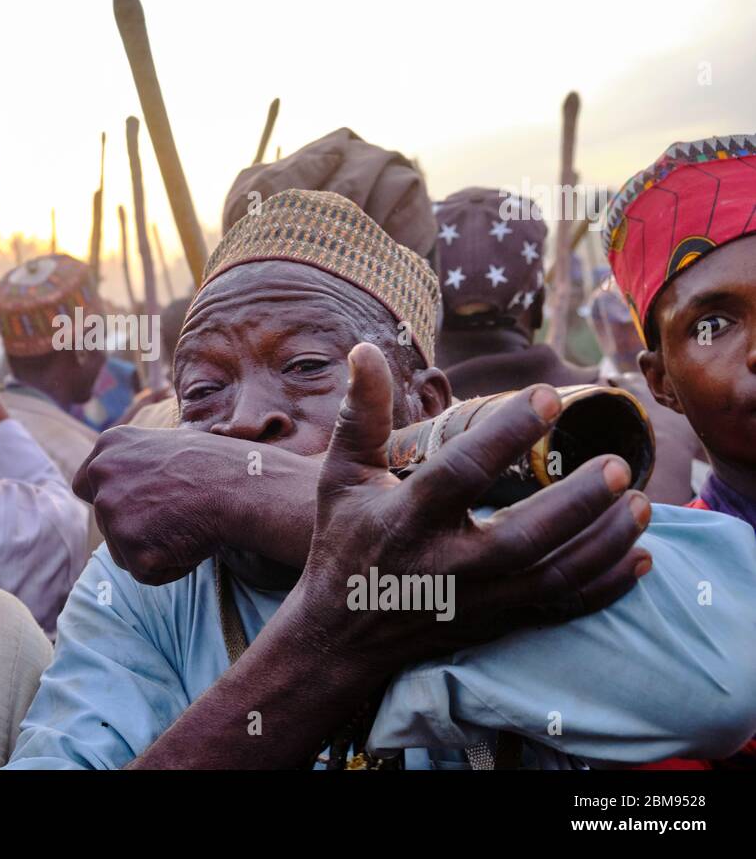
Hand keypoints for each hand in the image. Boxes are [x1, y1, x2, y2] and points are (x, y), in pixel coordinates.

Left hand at [74, 425, 319, 584]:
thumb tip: (126, 488)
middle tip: (176, 516)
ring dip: (153, 548)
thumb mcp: (164, 447)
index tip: (130, 509)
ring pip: (123, 550)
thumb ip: (134, 464)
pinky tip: (192, 542)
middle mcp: (101, 475)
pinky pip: (145, 573)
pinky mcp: (130, 548)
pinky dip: (170, 567)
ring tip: (187, 524)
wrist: (240, 486)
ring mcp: (112, 512)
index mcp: (108, 446)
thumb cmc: (216, 466)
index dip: (108, 500)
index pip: (85, 483)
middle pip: (106, 521)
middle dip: (135, 528)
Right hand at [296, 343, 651, 670]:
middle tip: (618, 465)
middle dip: (575, 504)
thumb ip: (362, 415)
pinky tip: (640, 556)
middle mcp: (445, 565)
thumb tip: (365, 349)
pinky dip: (605, 587)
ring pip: (552, 578)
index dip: (505, 434)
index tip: (548, 397)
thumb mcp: (343, 475)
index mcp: (407, 519)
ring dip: (603, 543)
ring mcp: (476, 601)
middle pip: (522, 539)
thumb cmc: (344, 541)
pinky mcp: (496, 623)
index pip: (461, 473)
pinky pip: (561, 610)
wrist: (341, 635)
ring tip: (642, 503)